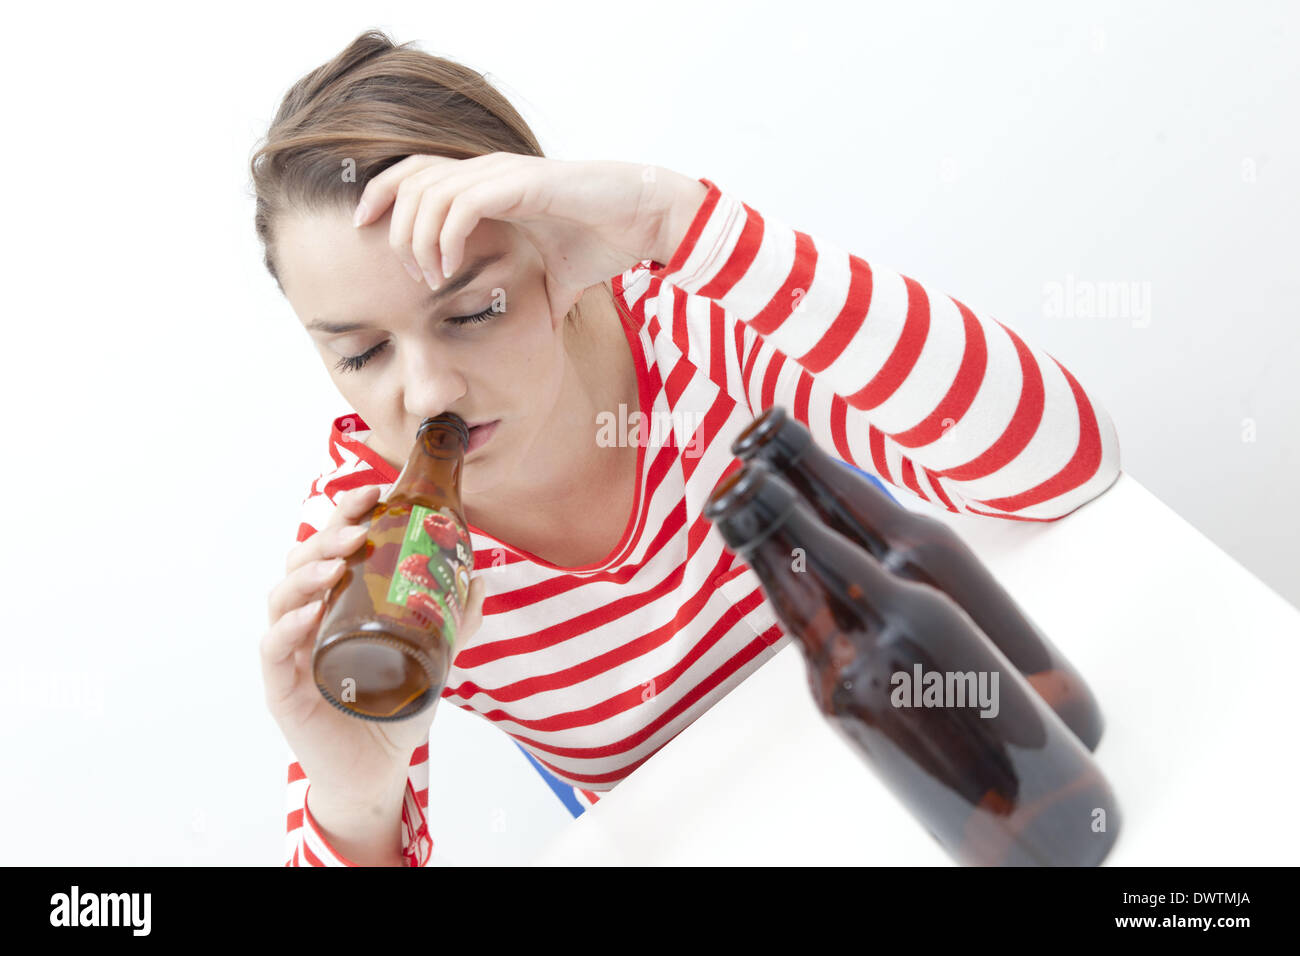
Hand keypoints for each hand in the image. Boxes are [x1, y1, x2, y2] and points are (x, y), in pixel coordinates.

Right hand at [260, 485, 487, 803]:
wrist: (377, 770)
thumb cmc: (394, 709)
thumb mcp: (434, 658)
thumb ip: (455, 621)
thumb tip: (480, 578)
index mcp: (337, 604)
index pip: (330, 548)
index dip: (345, 515)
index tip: (372, 492)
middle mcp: (307, 620)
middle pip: (301, 562)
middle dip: (327, 536)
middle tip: (359, 526)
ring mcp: (290, 651)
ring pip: (281, 597)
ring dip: (306, 574)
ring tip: (336, 564)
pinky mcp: (282, 687)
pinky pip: (274, 648)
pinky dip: (287, 625)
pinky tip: (308, 614)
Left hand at [351, 152, 707, 324]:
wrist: (645, 220)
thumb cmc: (606, 240)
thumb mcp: (556, 277)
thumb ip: (535, 297)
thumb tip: (534, 332)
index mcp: (488, 184)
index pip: (414, 174)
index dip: (382, 197)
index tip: (365, 235)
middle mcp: (487, 171)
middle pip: (408, 179)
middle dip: (393, 227)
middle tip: (408, 275)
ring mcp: (502, 175)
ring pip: (427, 194)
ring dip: (418, 240)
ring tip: (430, 279)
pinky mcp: (520, 184)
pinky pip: (459, 206)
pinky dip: (445, 240)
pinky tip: (450, 269)